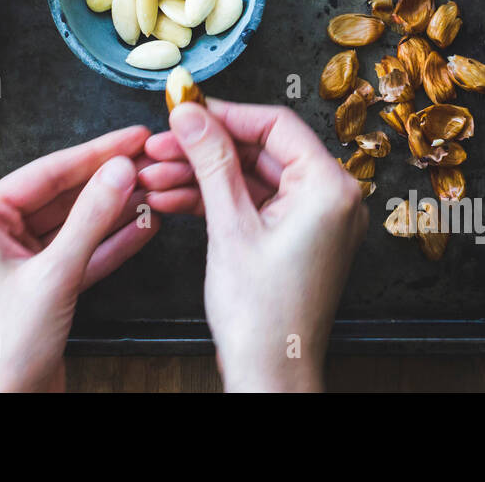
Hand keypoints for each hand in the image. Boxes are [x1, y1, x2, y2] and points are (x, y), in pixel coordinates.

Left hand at [0, 125, 156, 391]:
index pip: (46, 173)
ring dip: (114, 210)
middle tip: (149, 161)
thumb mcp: (53, 276)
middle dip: (108, 181)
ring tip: (153, 189)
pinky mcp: (41, 287)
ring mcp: (18, 262)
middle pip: (62, 195)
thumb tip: (117, 172)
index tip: (130, 138)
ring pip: (75, 224)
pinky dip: (110, 243)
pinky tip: (141, 227)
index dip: (94, 153)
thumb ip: (90, 219)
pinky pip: (80, 254)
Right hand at [139, 100, 366, 391]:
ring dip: (200, 175)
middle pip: (259, 150)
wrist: (269, 374)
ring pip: (250, 176)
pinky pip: (253, 202)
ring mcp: (313, 218)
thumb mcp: (229, 226)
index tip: (184, 109)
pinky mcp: (295, 236)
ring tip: (153, 176)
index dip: (224, 114)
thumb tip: (190, 112)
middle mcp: (330, 198)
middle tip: (159, 144)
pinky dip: (214, 199)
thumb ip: (210, 160)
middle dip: (203, 149)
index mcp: (329, 188)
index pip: (274, 125)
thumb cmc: (262, 316)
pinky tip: (171, 197)